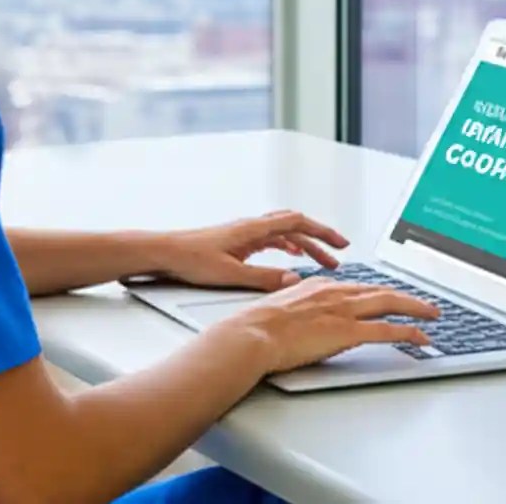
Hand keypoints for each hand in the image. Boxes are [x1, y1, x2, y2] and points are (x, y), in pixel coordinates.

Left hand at [147, 211, 349, 291]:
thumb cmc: (190, 259)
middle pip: (295, 225)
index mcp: (253, 229)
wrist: (163, 253)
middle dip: (320, 238)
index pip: (298, 223)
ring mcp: (244, 233)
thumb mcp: (231, 274)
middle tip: (339, 252)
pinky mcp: (236, 242)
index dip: (323, 232)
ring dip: (305, 244)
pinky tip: (290, 256)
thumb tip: (294, 281)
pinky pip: (270, 239)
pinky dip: (286, 246)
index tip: (342, 244)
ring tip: (321, 260)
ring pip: (283, 233)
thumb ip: (264, 278)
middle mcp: (251, 227)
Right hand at [210, 277, 440, 373]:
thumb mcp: (279, 308)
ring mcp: (342, 311)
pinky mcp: (347, 331)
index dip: (379, 292)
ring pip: (390, 304)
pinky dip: (408, 333)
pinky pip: (386, 330)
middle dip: (407, 297)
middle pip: (380, 291)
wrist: (251, 334)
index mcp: (318, 286)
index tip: (389, 296)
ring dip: (416, 309)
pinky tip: (421, 338)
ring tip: (432, 315)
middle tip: (424, 303)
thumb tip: (298, 312)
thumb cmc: (257, 327)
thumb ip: (296, 307)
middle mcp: (334, 293)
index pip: (358, 287)